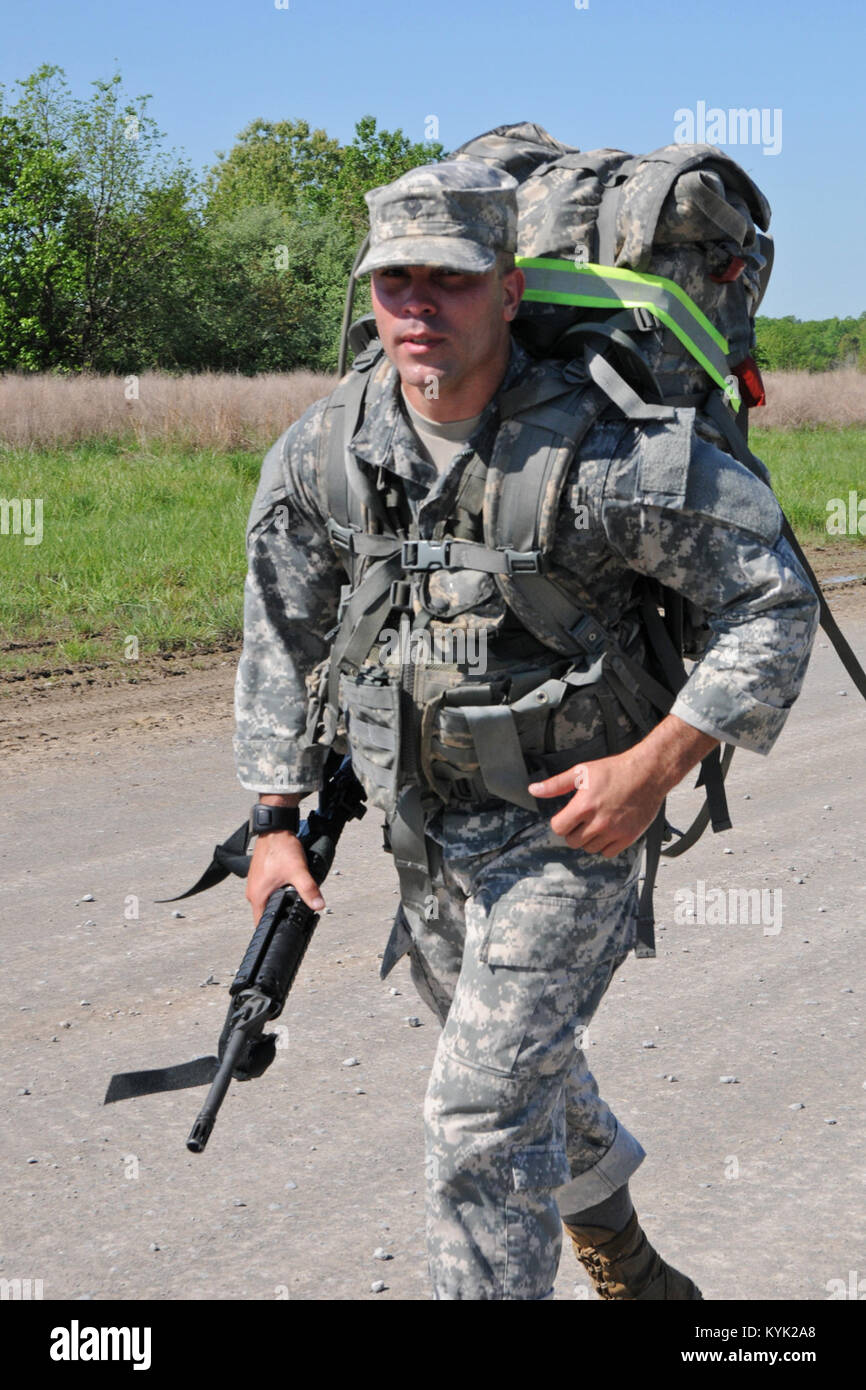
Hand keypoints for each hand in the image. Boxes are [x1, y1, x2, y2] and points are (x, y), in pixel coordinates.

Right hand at [246, 831, 324, 922]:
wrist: (275, 830)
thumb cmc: (280, 848)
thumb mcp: (298, 871)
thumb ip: (309, 889)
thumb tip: (318, 905)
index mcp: (257, 896)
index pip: (262, 924)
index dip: (273, 930)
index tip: (283, 932)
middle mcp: (253, 892)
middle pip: (265, 913)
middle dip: (279, 916)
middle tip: (294, 916)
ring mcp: (255, 883)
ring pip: (267, 901)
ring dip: (278, 903)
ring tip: (292, 902)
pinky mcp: (260, 876)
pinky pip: (268, 891)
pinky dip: (277, 893)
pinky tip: (287, 888)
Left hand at [528, 751, 662, 857]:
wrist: (648, 773)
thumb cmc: (614, 770)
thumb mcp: (581, 772)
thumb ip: (555, 784)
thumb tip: (533, 790)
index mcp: (584, 806)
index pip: (558, 828)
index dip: (560, 822)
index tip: (567, 815)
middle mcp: (598, 822)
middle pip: (572, 841)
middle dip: (573, 831)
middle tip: (582, 818)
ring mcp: (614, 832)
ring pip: (589, 848)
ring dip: (588, 838)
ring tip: (596, 822)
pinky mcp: (628, 837)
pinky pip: (607, 853)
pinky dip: (605, 845)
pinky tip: (607, 830)